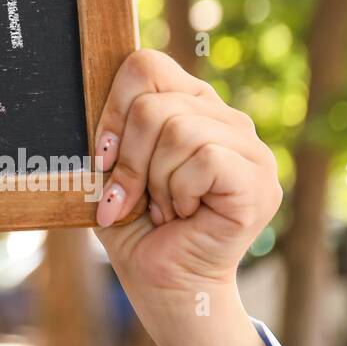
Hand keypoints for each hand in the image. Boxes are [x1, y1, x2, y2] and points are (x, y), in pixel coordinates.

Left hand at [92, 50, 281, 345]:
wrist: (163, 281)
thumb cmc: (135, 223)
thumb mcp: (110, 166)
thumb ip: (109, 125)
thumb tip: (87, 92)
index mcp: (190, 104)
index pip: (146, 65)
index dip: (113, 108)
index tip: (101, 155)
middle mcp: (226, 119)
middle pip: (153, 103)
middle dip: (129, 159)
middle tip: (135, 196)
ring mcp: (250, 148)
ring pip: (178, 129)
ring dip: (154, 181)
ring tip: (162, 207)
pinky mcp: (259, 180)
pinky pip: (204, 159)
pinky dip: (179, 192)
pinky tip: (184, 214)